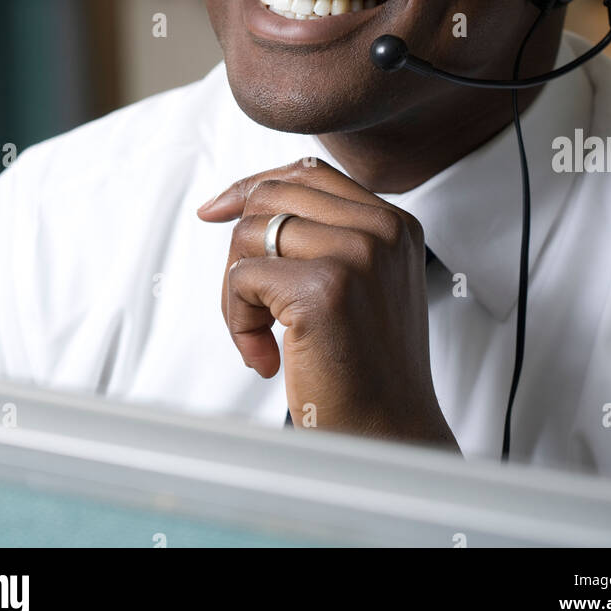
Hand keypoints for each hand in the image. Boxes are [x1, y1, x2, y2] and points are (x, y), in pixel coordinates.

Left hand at [197, 158, 458, 448]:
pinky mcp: (323, 290)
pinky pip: (242, 278)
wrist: (391, 436)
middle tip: (250, 307)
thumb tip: (247, 200)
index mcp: (394, 223)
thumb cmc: (368, 372)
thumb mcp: (364, 285)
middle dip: (240, 250)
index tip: (216, 211)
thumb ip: (328, 237)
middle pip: (271, 197)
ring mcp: (355, 255)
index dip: (253, 186)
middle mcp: (380, 230)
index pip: (308, 173)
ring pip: (249, 236)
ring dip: (237, 295)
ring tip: (263, 340)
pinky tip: (268, 359)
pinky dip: (238, 322)